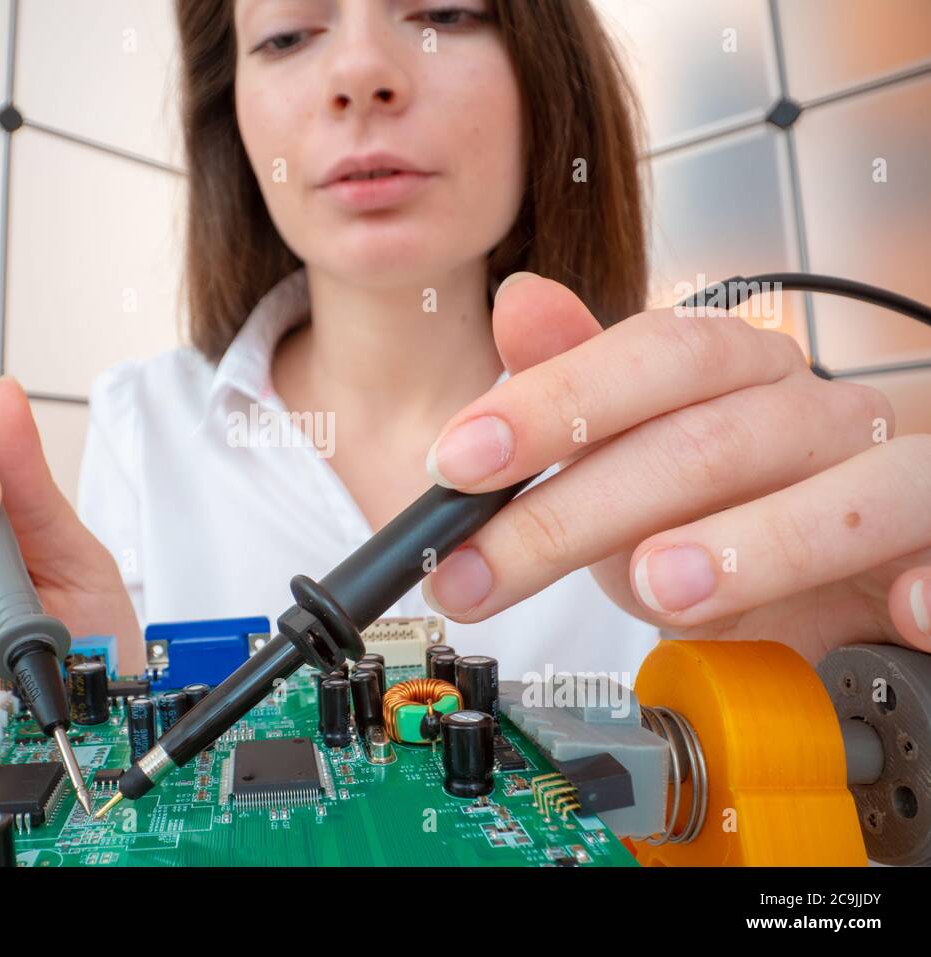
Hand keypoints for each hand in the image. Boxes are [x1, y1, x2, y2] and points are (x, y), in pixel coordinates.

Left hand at [421, 273, 930, 663]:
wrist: (840, 575)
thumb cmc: (726, 512)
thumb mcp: (628, 461)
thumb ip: (576, 391)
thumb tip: (518, 300)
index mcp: (735, 373)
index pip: (649, 357)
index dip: (551, 403)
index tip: (456, 460)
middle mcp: (815, 410)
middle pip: (710, 437)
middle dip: (579, 510)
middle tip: (488, 568)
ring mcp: (894, 473)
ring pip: (851, 488)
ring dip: (755, 540)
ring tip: (658, 588)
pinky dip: (929, 584)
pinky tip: (901, 611)